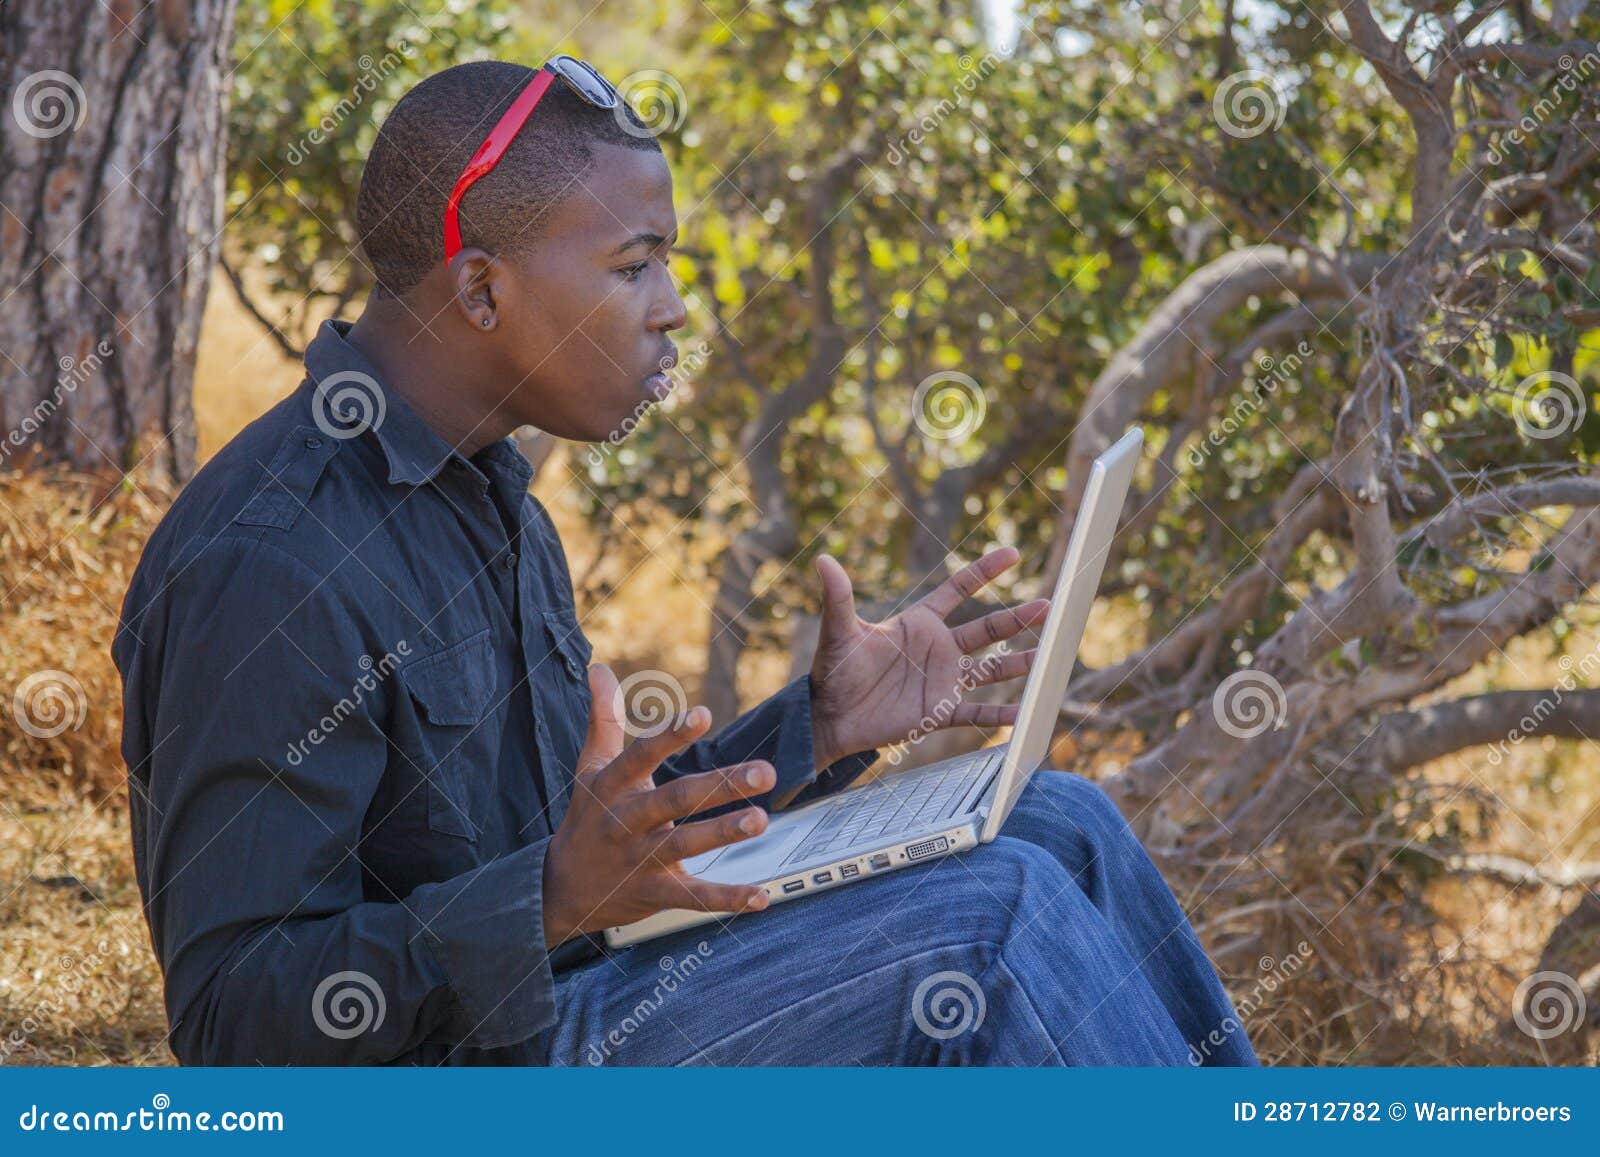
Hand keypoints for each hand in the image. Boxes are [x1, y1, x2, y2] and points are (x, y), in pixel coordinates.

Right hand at [541, 663, 774, 947]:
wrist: (560, 889)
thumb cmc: (587, 817)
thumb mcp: (590, 767)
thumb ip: (603, 719)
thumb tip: (598, 668)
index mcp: (612, 786)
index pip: (641, 756)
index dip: (670, 735)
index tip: (703, 714)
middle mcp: (625, 821)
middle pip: (674, 799)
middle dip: (719, 785)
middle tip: (764, 772)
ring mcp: (639, 860)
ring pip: (684, 845)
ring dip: (723, 832)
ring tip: (761, 820)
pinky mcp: (654, 893)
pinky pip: (692, 897)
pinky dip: (727, 898)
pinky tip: (761, 896)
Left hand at [808, 546, 1048, 764]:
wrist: (829, 717)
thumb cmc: (833, 671)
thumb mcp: (838, 632)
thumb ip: (838, 598)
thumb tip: (822, 561)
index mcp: (919, 624)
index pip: (958, 590)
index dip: (984, 571)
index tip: (1012, 553)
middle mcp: (937, 650)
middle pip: (986, 630)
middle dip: (1017, 617)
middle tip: (1049, 607)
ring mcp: (942, 681)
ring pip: (989, 669)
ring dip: (1018, 664)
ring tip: (1049, 656)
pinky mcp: (939, 712)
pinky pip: (975, 713)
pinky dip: (998, 715)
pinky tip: (1023, 713)